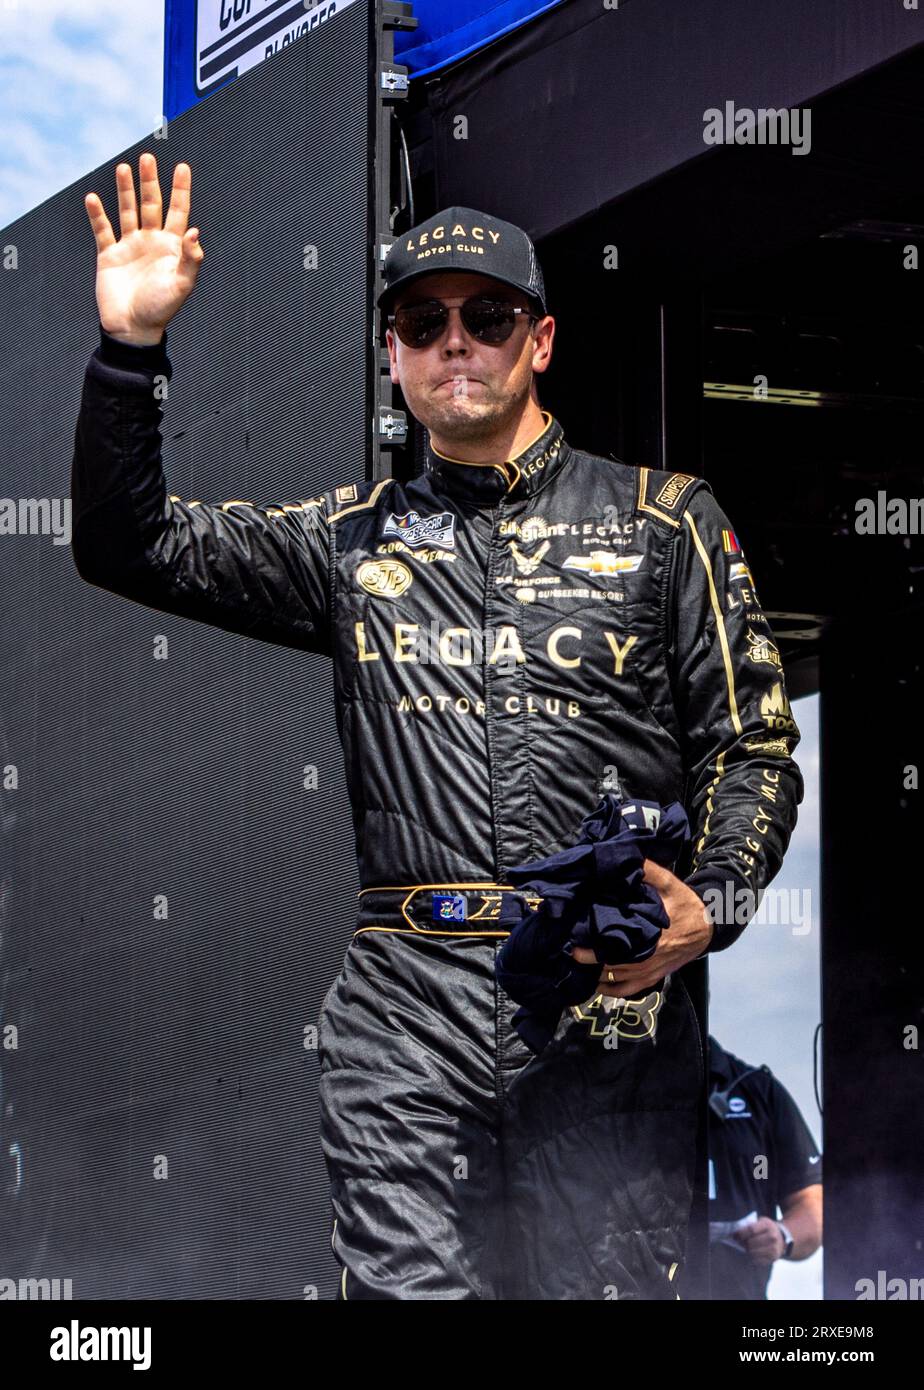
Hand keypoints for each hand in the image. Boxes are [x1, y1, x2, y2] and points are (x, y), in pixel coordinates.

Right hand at [84, 152, 204, 344]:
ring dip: (125, 190)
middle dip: (150, 182)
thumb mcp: (182, 285)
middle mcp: (151, 242)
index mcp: (171, 247)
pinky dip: (97, 215)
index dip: (180, 190)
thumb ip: (190, 258)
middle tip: (148, 157)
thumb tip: (194, 231)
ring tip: (124, 168)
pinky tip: (93, 198)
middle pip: (151, 204)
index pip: (178, 212)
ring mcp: (130, 246)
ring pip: (127, 211)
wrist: (132, 328)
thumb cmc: (160, 309)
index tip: (183, 167)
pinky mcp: (109, 255)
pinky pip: (102, 230)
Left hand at [570, 858, 713, 994]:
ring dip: (596, 974)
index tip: (574, 939)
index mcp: (651, 936)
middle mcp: (648, 958)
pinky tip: (596, 984)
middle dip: (589, 959)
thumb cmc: (686, 905)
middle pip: (611, 965)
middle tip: (570, 950)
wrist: (708, 927)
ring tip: (578, 965)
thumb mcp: (671, 883)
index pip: (615, 945)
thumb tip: (627, 859)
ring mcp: (650, 971)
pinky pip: (628, 990)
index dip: (593, 946)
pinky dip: (610, 990)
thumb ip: (649, 871)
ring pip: (616, 979)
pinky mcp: (653, 978)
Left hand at [734, 1217, 785, 1265]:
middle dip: (742, 1243)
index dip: (740, 1234)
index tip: (734, 1236)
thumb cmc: (766, 1228)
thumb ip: (750, 1226)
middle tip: (738, 1242)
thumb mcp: (761, 1221)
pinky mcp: (773, 1258)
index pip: (751, 1230)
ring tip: (744, 1247)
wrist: (782, 1237)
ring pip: (752, 1253)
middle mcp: (772, 1237)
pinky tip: (751, 1253)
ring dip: (746, 1250)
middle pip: (751, 1243)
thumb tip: (735, 1233)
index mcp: (767, 1225)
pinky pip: (757, 1260)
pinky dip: (751, 1257)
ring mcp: (773, 1249)